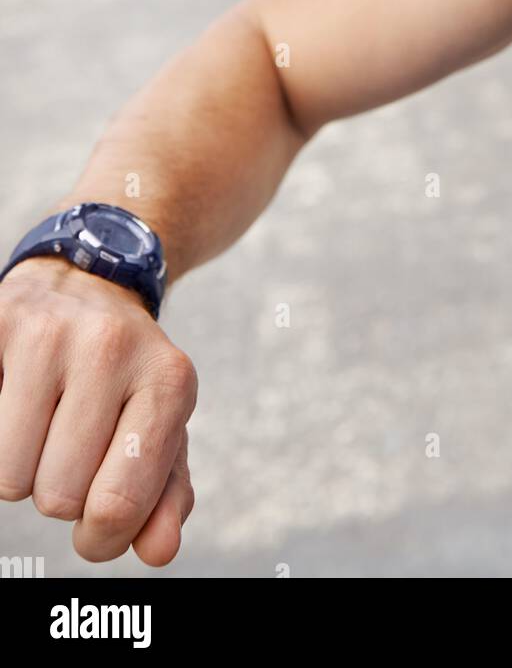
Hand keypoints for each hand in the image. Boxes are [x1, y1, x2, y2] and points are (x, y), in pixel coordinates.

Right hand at [0, 254, 195, 563]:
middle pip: (58, 496)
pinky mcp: (0, 324)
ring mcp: (50, 332)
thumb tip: (159, 551)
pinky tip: (15, 399)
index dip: (100, 536)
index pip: (118, 502)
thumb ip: (167, 496)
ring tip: (43, 424)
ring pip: (9, 475)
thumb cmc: (125, 377)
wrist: (88, 285)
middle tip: (71, 447)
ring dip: (20, 469)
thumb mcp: (162, 427)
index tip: (96, 525)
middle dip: (60, 492)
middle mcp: (112, 347)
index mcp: (169, 380)